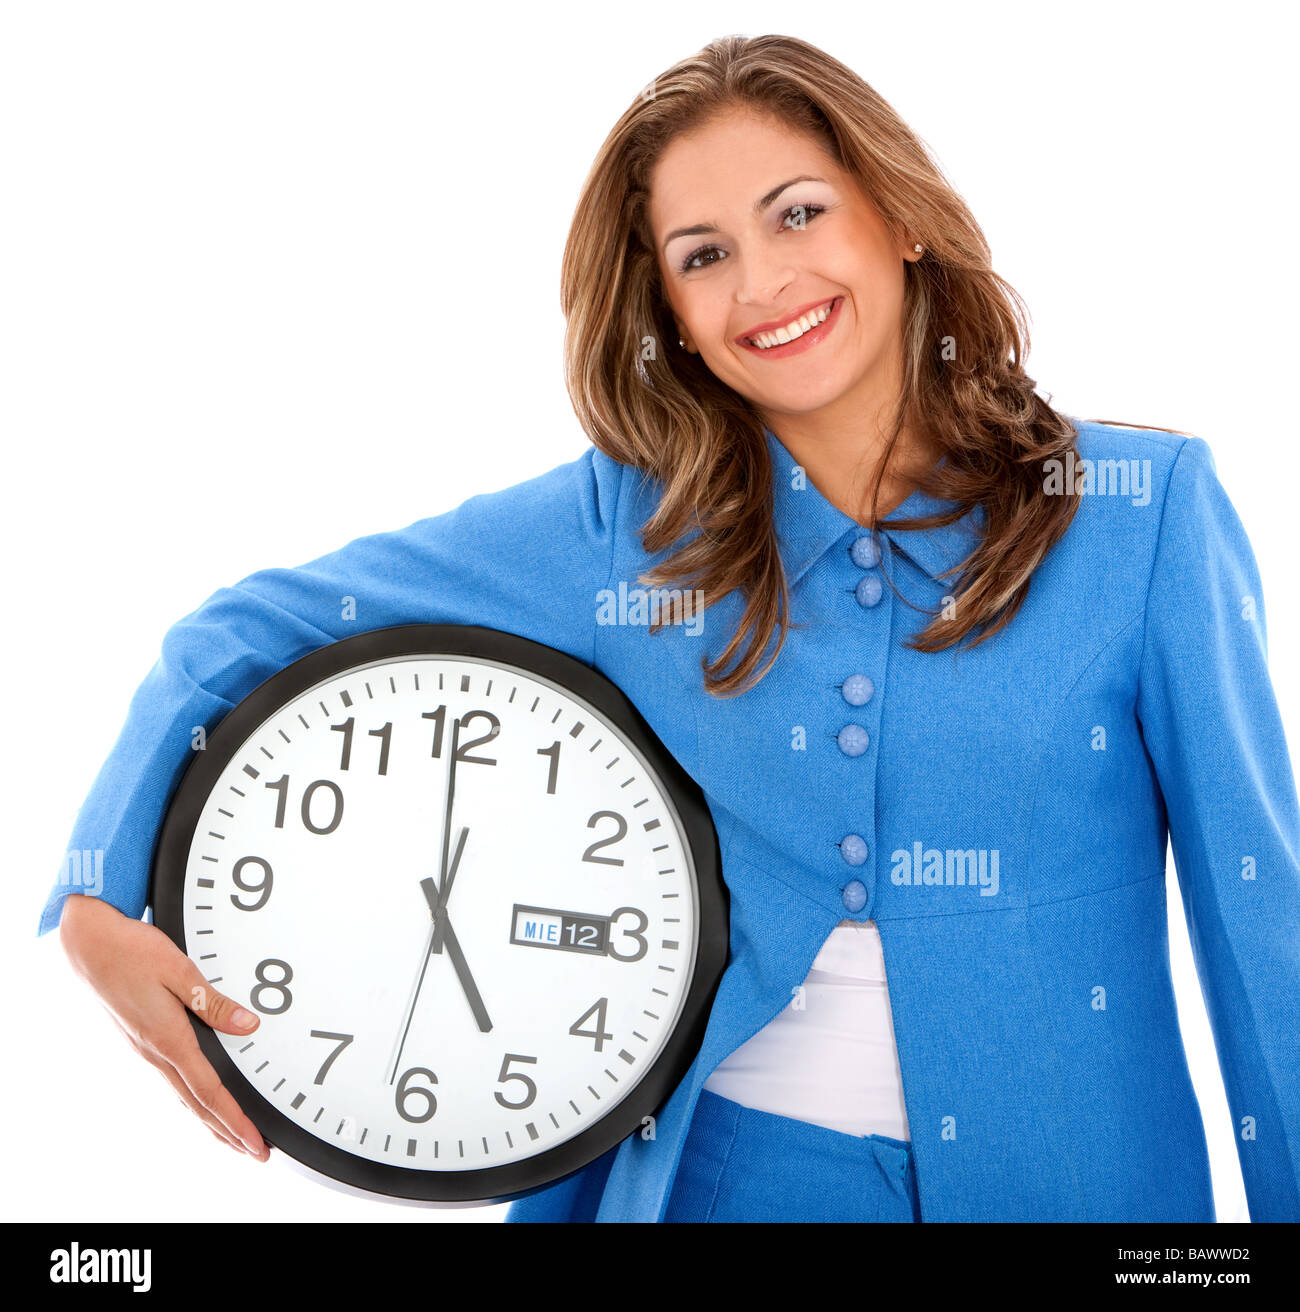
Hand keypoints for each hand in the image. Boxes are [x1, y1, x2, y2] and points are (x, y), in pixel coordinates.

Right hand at [59, 893, 268, 1159]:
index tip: (256, 1144)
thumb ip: (214, 1003)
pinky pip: (173, 1081)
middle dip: (227, 1132)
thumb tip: (248, 1026)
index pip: (210, 1093)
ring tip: (233, 1137)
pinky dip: (193, 1100)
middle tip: (256, 1153)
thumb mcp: (181, 970)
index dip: (235, 1121)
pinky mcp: (141, 1040)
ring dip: (210, 1120)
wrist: (88, 945)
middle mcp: (155, 1053)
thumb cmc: (133, 951)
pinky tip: (199, 1101)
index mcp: (168, 1040)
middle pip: (197, 1105)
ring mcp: (145, 1049)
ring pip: (184, 1096)